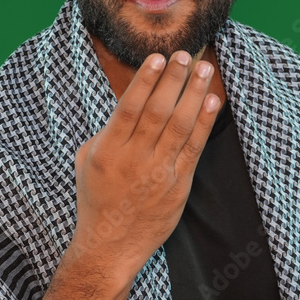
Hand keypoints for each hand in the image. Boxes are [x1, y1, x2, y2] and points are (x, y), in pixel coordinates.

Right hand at [71, 49, 220, 278]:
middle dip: (173, 80)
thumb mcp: (87, 160)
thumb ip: (106, 131)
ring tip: (204, 70)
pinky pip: (194, 148)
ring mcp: (158, 173)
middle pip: (158, 111)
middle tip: (184, 54)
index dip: (145, 81)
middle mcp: (134, 159)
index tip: (157, 58)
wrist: (111, 245)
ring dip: (194, 94)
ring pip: (180, 126)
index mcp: (108, 150)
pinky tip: (212, 101)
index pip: (129, 108)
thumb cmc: (97, 197)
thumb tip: (129, 102)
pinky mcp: (179, 185)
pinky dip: (204, 122)